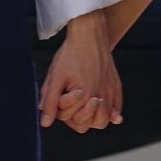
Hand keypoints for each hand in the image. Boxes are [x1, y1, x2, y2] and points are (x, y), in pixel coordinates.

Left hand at [39, 11, 122, 133]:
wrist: (89, 34)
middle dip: (75, 117)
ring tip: (82, 107)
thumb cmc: (71, 53)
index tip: (61, 95)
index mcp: (84, 95)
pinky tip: (102, 108)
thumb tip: (45, 123)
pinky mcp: (116, 87)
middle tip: (70, 102)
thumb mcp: (55, 77)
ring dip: (91, 119)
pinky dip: (109, 113)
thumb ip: (50, 102)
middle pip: (86, 125)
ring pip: (102, 122)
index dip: (60, 109)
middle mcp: (100, 97)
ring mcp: (110, 93)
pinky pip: (115, 110)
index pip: (69, 118)